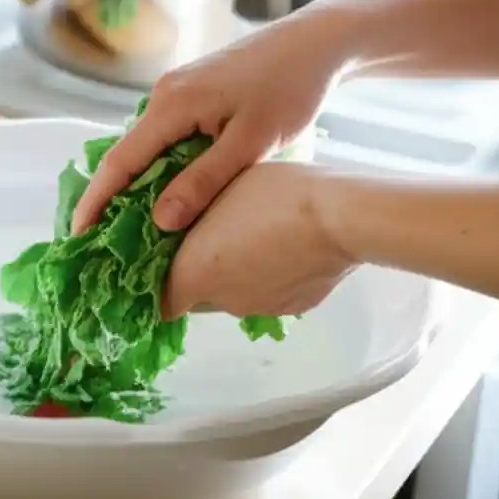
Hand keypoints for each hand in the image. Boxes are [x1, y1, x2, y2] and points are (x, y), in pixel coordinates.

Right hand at [72, 10, 351, 233]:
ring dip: (135, 185)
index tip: (77, 236)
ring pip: (146, 147)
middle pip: (127, 155)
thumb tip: (160, 220)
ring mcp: (175, 92)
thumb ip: (205, 180)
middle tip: (98, 244)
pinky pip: (163, 138)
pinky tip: (163, 195)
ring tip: (126, 229)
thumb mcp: (252, 142)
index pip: (120, 162)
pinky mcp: (190, 94)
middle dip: (109, 199)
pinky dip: (157, 169)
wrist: (315, 42)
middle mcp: (163, 96)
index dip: (96, 201)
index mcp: (172, 106)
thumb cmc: (291, 90)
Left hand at [164, 162, 355, 317]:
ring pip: (237, 294)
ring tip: (254, 232)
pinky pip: (272, 293)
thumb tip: (174, 225)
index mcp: (194, 276)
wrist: (338, 217)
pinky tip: (286, 244)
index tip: (164, 259)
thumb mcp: (217, 190)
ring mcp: (262, 308)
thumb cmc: (269, 194)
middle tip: (211, 233)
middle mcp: (224, 303)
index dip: (160, 284)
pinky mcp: (296, 307)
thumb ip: (188, 213)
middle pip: (201, 297)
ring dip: (238, 273)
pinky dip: (272, 276)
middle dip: (201, 273)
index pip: (162, 302)